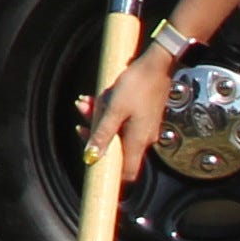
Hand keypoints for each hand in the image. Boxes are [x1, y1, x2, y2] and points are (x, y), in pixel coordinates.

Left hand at [81, 40, 176, 182]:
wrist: (157, 65)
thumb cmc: (137, 85)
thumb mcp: (114, 109)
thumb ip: (102, 134)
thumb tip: (91, 156)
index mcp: (137, 141)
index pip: (126, 173)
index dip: (110, 175)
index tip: (93, 169)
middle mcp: (143, 138)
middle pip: (115, 147)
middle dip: (95, 132)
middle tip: (82, 116)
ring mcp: (144, 127)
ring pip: (116, 130)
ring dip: (99, 117)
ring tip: (87, 101)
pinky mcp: (142, 116)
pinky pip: (121, 119)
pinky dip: (109, 111)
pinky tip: (99, 98)